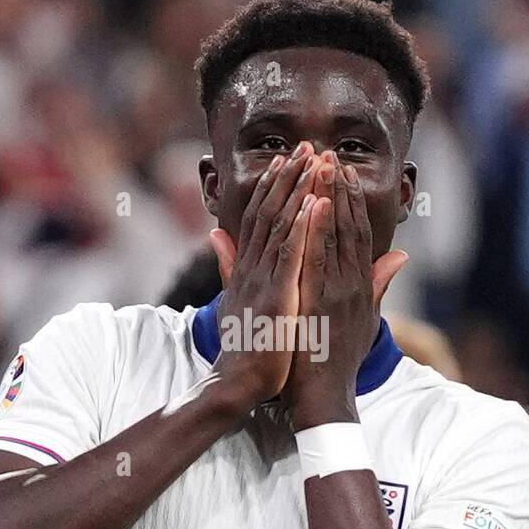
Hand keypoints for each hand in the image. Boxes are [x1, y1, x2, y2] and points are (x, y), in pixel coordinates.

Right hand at [207, 141, 318, 405]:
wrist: (238, 384)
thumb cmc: (243, 348)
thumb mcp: (235, 299)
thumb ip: (229, 264)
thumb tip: (214, 234)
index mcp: (247, 269)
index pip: (259, 218)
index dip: (273, 186)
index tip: (287, 159)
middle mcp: (253, 269)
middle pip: (270, 212)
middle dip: (288, 176)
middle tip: (305, 145)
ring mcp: (264, 281)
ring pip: (283, 226)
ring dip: (298, 191)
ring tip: (314, 161)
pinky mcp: (278, 297)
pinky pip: (292, 256)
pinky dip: (303, 228)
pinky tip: (314, 203)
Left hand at [284, 153, 407, 429]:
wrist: (326, 399)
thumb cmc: (336, 361)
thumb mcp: (364, 319)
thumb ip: (380, 285)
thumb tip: (401, 256)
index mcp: (360, 287)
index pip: (357, 235)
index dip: (351, 202)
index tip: (342, 172)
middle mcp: (353, 285)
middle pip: (348, 228)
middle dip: (339, 190)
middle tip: (330, 155)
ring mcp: (338, 293)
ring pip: (335, 237)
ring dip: (329, 199)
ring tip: (322, 166)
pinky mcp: (322, 303)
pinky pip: (318, 259)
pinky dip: (317, 231)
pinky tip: (312, 204)